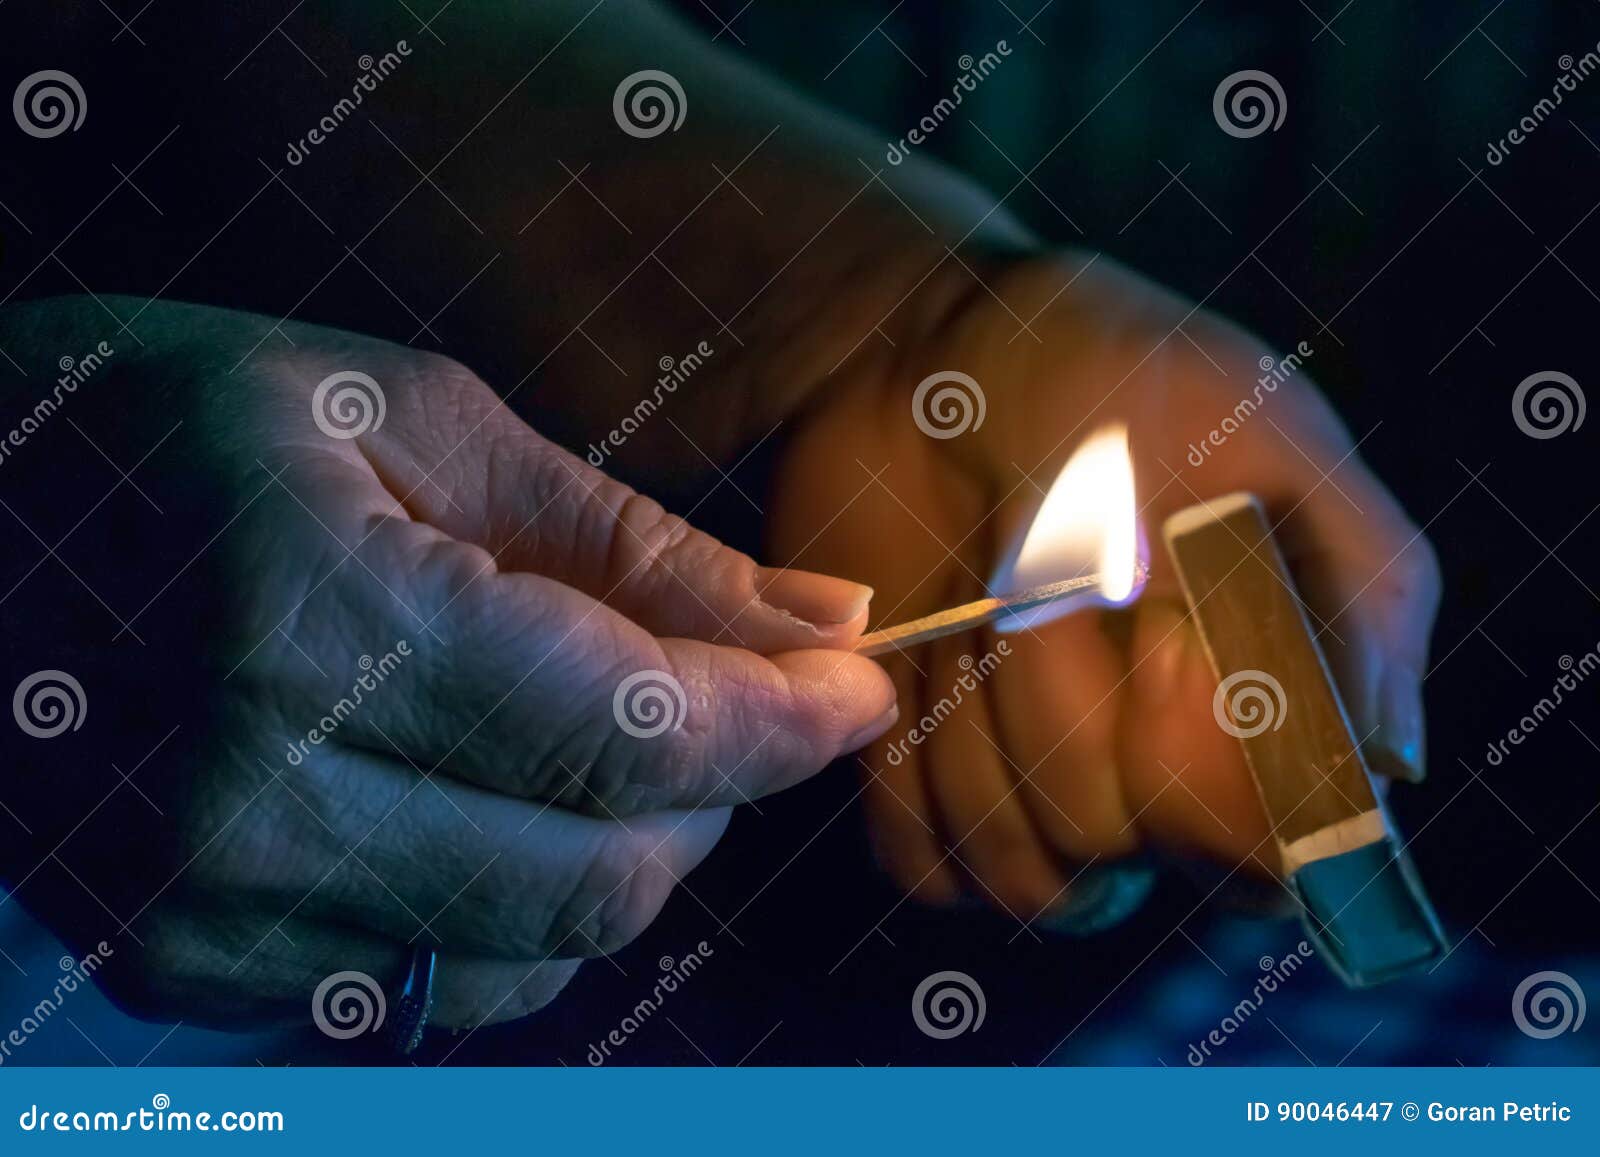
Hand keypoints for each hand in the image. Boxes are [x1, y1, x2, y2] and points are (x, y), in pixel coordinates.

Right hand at [0, 297, 895, 1029]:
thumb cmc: (189, 433)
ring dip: (624, 845)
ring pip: (546, 950)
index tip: (858, 688)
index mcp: (320, 627)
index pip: (637, 733)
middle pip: (611, 872)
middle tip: (721, 687)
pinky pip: (448, 983)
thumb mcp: (418, 425)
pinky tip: (485, 793)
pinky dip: (522, 901)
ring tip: (576, 724)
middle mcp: (259, 807)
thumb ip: (632, 545)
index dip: (787, 720)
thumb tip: (821, 625)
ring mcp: (214, 913)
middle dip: (718, 786)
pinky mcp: (199, 967)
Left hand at [770, 252, 1439, 918]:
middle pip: (1114, 847)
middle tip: (1044, 580)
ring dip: (975, 723)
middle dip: (1060, 702)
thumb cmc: (1104, 375)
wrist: (923, 354)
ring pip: (1020, 871)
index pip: (1260, 847)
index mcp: (1267, 708)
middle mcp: (1158, 775)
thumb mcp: (1258, 430)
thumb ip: (1357, 586)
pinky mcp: (929, 790)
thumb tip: (1389, 767)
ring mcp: (1040, 792)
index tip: (1151, 625)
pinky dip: (907, 771)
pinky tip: (917, 658)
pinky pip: (926, 867)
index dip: (1189, 752)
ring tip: (973, 602)